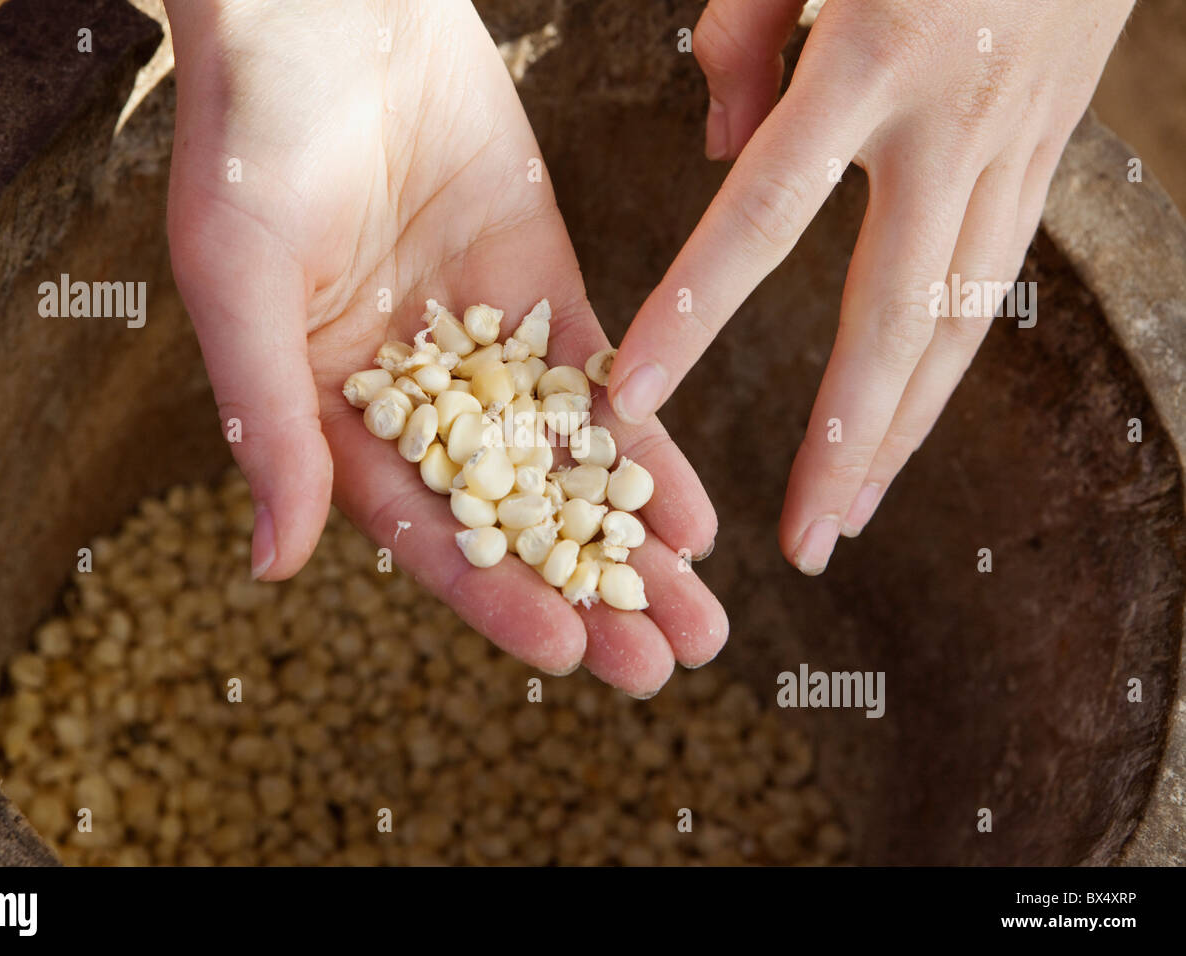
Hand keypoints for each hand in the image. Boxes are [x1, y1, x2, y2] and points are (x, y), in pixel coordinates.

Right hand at [163, 0, 724, 694]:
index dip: (492, 592)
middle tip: (662, 665)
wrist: (326, 13)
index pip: (420, 526)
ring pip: (566, 460)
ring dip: (632, 537)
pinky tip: (693, 509)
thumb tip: (274, 566)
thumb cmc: (250, 144)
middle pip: (509, 513)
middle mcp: (412, 396)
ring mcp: (482, 342)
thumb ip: (271, 421)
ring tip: (700, 614)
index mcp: (331, 414)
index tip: (566, 653)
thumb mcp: (242, 286)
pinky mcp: (539, 281)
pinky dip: (644, 441)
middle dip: (585, 589)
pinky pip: (599, 376)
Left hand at [609, 0, 1133, 573]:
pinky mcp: (1047, 155)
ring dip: (904, 433)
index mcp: (872, 57)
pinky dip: (946, 367)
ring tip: (852, 517)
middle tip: (802, 543)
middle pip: (889, 317)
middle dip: (842, 443)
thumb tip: (720, 156)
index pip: (762, 217)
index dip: (695, 315)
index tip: (634, 399)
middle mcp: (950, 123)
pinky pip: (990, 286)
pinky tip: (906, 425)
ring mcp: (1013, 147)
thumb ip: (744, 40)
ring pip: (957, 323)